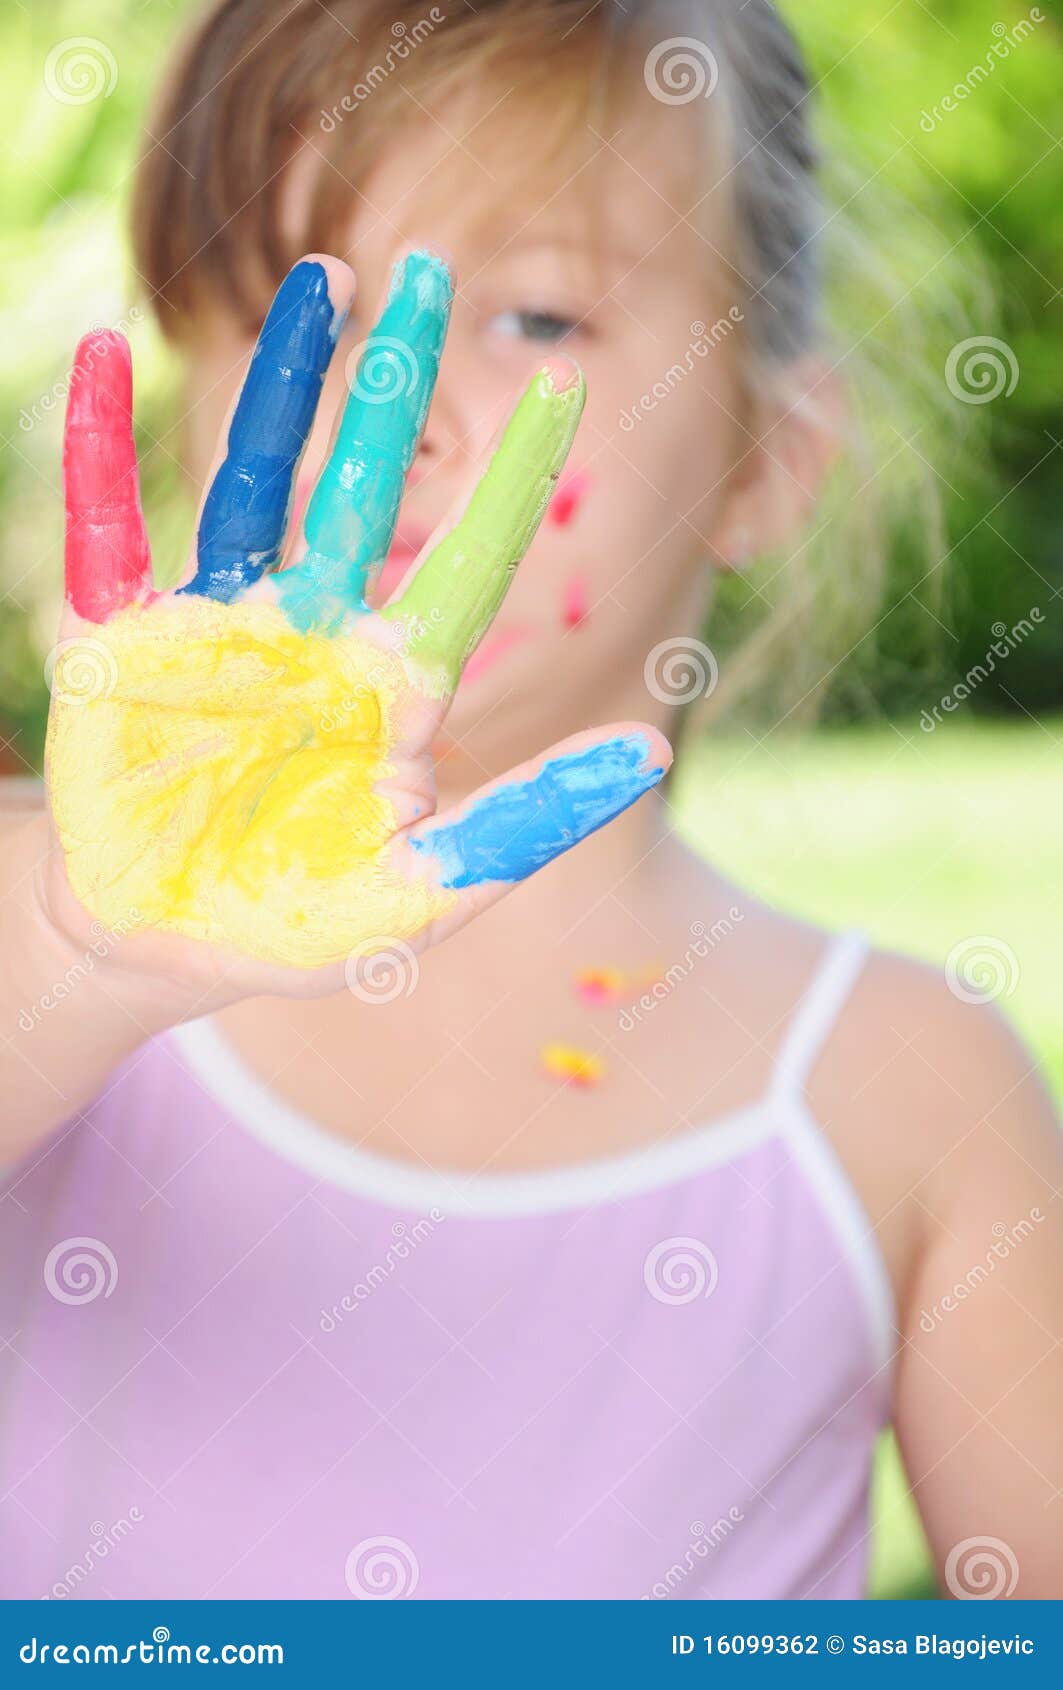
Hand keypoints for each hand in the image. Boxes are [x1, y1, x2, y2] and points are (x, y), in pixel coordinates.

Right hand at [43, 252, 669, 1002]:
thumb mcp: (421, 895)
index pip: (469, 564)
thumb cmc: (291, 924)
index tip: (570, 387)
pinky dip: (97, 451)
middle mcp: (314, 633)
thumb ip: (525, 826)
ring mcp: (219, 627)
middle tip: (433, 267)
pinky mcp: (124, 641)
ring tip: (319, 280)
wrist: (156, 946)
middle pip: (364, 486)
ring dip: (282, 384)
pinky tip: (98, 356)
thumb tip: (651, 754)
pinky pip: (109, 531)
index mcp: (392, 686)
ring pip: (254, 482)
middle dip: (397, 383)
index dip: (515, 480)